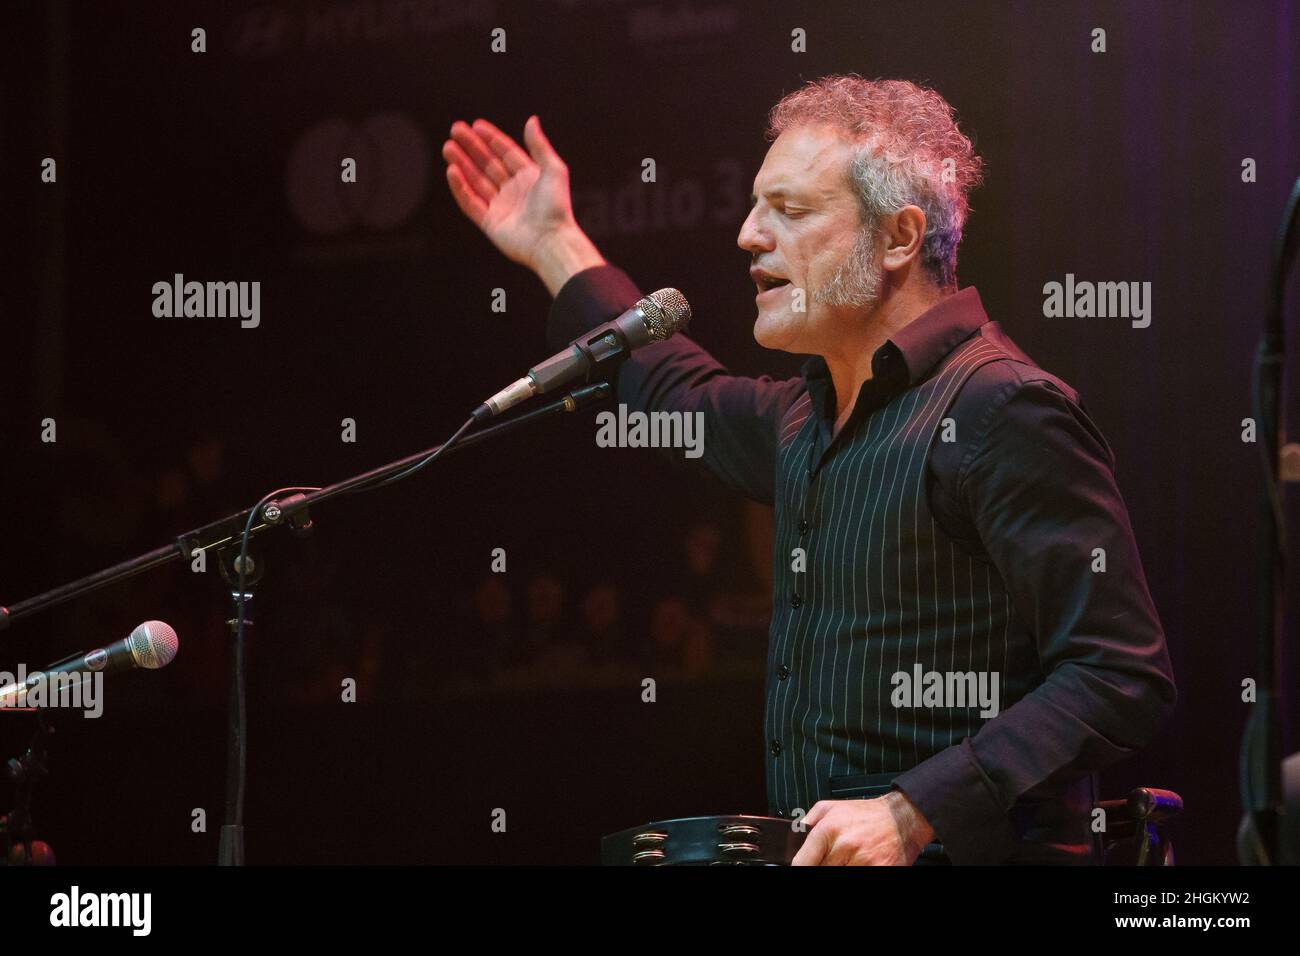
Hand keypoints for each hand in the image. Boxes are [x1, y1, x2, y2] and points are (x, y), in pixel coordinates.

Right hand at [442, 115, 603, 295]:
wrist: (551, 241)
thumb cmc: (557, 207)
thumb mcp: (553, 170)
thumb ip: (539, 145)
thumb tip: (531, 120)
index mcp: (529, 177)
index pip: (505, 153)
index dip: (490, 138)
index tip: (475, 125)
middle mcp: (513, 191)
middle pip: (487, 164)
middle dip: (471, 147)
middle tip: (455, 130)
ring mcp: (500, 207)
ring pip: (476, 181)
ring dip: (461, 163)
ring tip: (448, 147)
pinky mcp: (490, 223)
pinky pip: (470, 202)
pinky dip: (460, 187)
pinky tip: (452, 171)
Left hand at [790, 792, 934, 865]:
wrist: (902, 818)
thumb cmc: (867, 814)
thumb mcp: (832, 807)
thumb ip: (809, 820)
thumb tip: (795, 836)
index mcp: (828, 829)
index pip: (802, 862)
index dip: (802, 867)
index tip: (806, 866)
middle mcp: (844, 845)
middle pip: (820, 871)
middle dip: (824, 866)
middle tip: (836, 859)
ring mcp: (862, 860)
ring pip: (838, 875)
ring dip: (842, 868)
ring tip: (849, 859)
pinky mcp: (879, 869)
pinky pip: (859, 876)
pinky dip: (858, 870)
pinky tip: (861, 863)